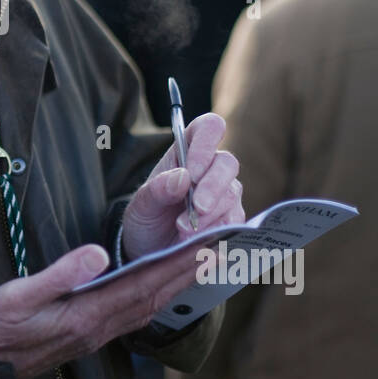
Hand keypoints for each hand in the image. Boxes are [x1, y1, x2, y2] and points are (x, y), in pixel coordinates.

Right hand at [0, 239, 218, 378]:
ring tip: (208, 260)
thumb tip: (97, 253)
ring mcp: (96, 334)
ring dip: (181, 282)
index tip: (209, 243)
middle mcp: (100, 327)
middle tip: (227, 244)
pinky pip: (136, 313)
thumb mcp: (17, 296)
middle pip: (157, 295)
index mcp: (87, 315)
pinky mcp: (88, 334)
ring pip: (150, 306)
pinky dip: (159, 295)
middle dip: (193, 269)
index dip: (179, 263)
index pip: (145, 284)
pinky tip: (166, 286)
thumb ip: (58, 275)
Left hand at [122, 112, 243, 260]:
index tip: (191, 172)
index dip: (205, 145)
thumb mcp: (141, 206)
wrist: (151, 250)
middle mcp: (211, 168)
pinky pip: (236, 220)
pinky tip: (201, 240)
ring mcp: (225, 193)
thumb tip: (182, 177)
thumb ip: (157, 190)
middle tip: (197, 209)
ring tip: (184, 232)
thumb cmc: (147, 218)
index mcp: (187, 151)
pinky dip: (219, 231)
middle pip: (227, 163)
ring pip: (232, 193)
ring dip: (210, 215)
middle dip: (212, 187)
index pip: (209, 128)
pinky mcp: (232, 218)